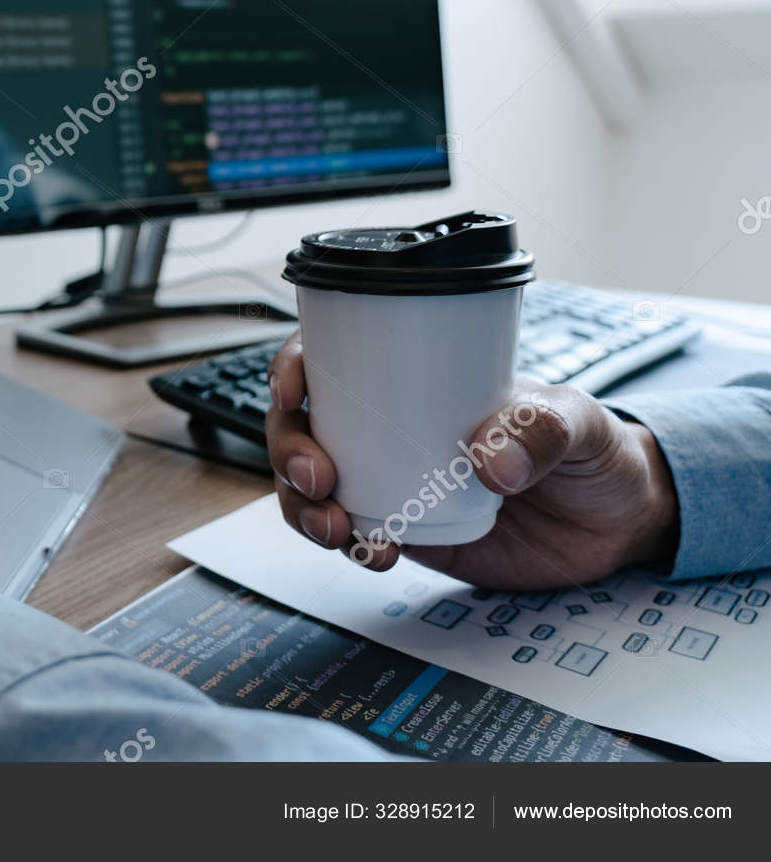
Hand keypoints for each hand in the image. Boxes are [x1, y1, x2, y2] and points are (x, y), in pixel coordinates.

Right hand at [263, 331, 679, 587]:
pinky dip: (351, 546)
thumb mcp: (580, 420)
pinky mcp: (410, 534)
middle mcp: (390, 428)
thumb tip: (486, 462)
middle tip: (318, 479)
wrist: (623, 523)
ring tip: (338, 530)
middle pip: (304, 427)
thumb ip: (542, 430)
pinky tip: (374, 552)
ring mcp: (394, 482)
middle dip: (288, 451)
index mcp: (417, 380)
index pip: (335, 359)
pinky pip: (357, 538)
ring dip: (304, 508)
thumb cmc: (596, 449)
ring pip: (313, 488)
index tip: (294, 389)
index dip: (295, 367)